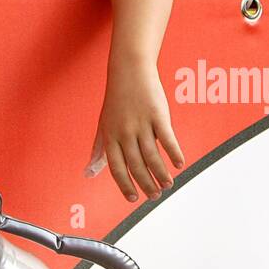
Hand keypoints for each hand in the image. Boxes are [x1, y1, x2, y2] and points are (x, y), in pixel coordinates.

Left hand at [86, 61, 183, 201]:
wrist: (129, 70)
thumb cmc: (116, 100)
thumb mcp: (103, 125)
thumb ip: (98, 150)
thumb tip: (89, 172)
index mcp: (110, 136)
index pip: (116, 168)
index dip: (124, 185)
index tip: (133, 198)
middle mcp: (124, 132)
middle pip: (136, 165)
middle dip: (146, 183)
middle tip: (155, 195)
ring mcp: (141, 123)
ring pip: (152, 155)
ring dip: (161, 173)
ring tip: (168, 184)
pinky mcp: (158, 114)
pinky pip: (167, 138)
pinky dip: (174, 152)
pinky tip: (180, 164)